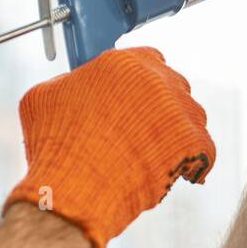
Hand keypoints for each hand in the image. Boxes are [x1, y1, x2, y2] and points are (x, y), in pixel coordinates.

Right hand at [2, 46, 214, 247]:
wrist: (74, 188)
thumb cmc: (55, 144)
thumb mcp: (43, 98)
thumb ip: (67, 84)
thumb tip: (72, 86)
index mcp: (121, 62)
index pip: (146, 59)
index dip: (139, 81)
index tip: (133, 97)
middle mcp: (156, 79)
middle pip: (171, 86)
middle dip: (159, 107)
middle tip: (142, 129)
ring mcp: (178, 111)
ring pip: (191, 115)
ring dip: (177, 131)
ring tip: (156, 153)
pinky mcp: (192, 143)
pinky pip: (204, 150)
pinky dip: (193, 162)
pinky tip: (178, 172)